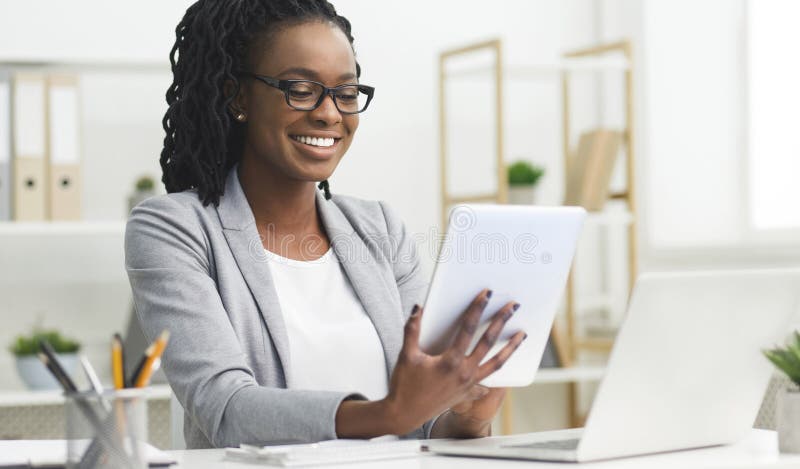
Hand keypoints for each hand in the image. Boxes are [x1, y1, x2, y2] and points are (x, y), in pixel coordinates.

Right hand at [382, 289, 526, 434]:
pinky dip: (495, 374)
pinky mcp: (467, 393)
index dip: (477, 309)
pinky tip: (502, 365)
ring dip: (510, 348)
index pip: (468, 329)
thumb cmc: (404, 386)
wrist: (404, 414)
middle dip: (501, 321)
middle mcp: (464, 373)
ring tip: (522, 335)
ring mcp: (469, 385)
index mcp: (450, 362)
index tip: (486, 295)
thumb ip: (412, 329)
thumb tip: (418, 308)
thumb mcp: (407, 355)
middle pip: (488, 342)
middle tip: (512, 306)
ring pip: (496, 364)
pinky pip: (486, 382)